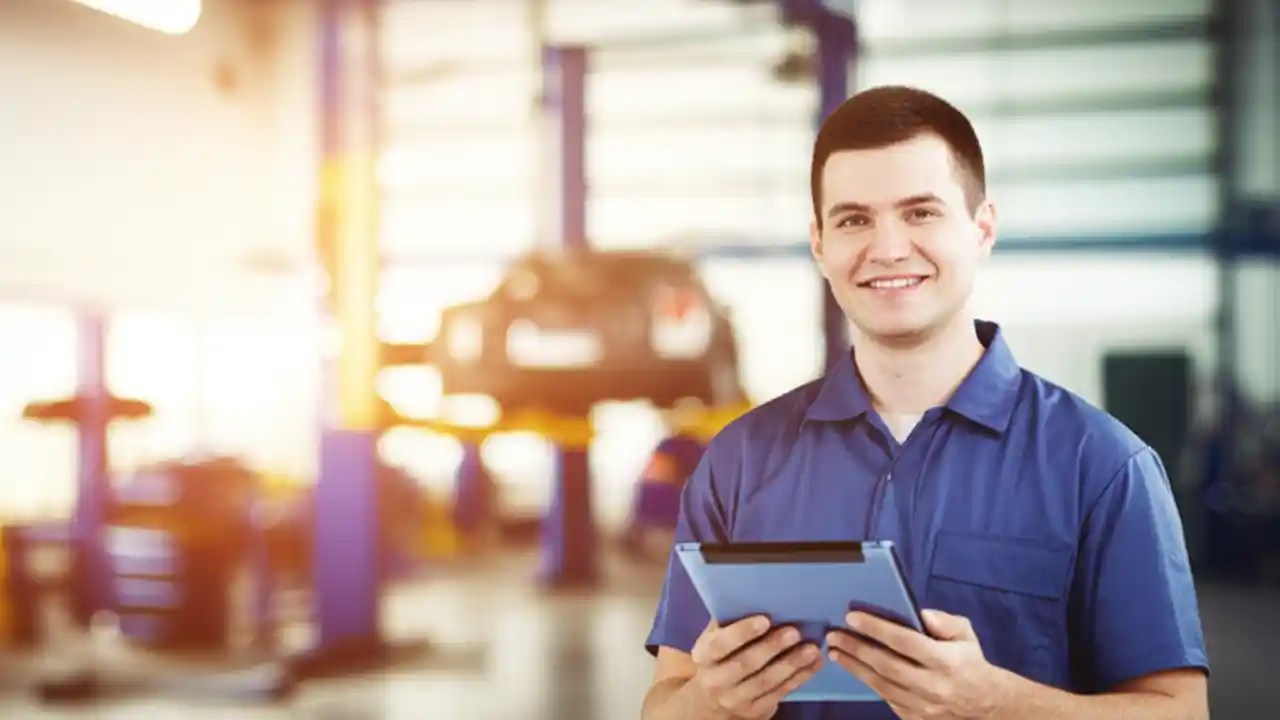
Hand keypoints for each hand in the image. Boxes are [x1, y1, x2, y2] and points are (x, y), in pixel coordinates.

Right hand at [689, 615, 824, 718]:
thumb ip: (730, 621)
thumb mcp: (715, 638)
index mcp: (704, 656)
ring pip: (766, 681)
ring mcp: (735, 699)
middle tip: (794, 631)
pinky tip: (814, 664)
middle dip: (772, 647)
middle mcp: (715, 680)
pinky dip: (799, 678)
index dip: (742, 632)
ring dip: (791, 664)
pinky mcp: (755, 711)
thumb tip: (758, 595)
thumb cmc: (721, 655)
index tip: (765, 619)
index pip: (719, 644)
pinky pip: (780, 693)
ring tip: (811, 648)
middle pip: (745, 664)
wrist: (712, 699)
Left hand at [825, 609, 1010, 719]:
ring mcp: (923, 706)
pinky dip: (867, 682)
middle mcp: (934, 686)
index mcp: (947, 662)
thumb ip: (943, 621)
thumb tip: (918, 613)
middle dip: (856, 648)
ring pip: (881, 685)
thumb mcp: (965, 634)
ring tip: (834, 651)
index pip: (906, 642)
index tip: (851, 616)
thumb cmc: (968, 660)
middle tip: (833, 635)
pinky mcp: (915, 718)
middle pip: (887, 665)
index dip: (877, 628)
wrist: (984, 703)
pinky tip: (852, 667)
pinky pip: (885, 698)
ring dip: (854, 667)